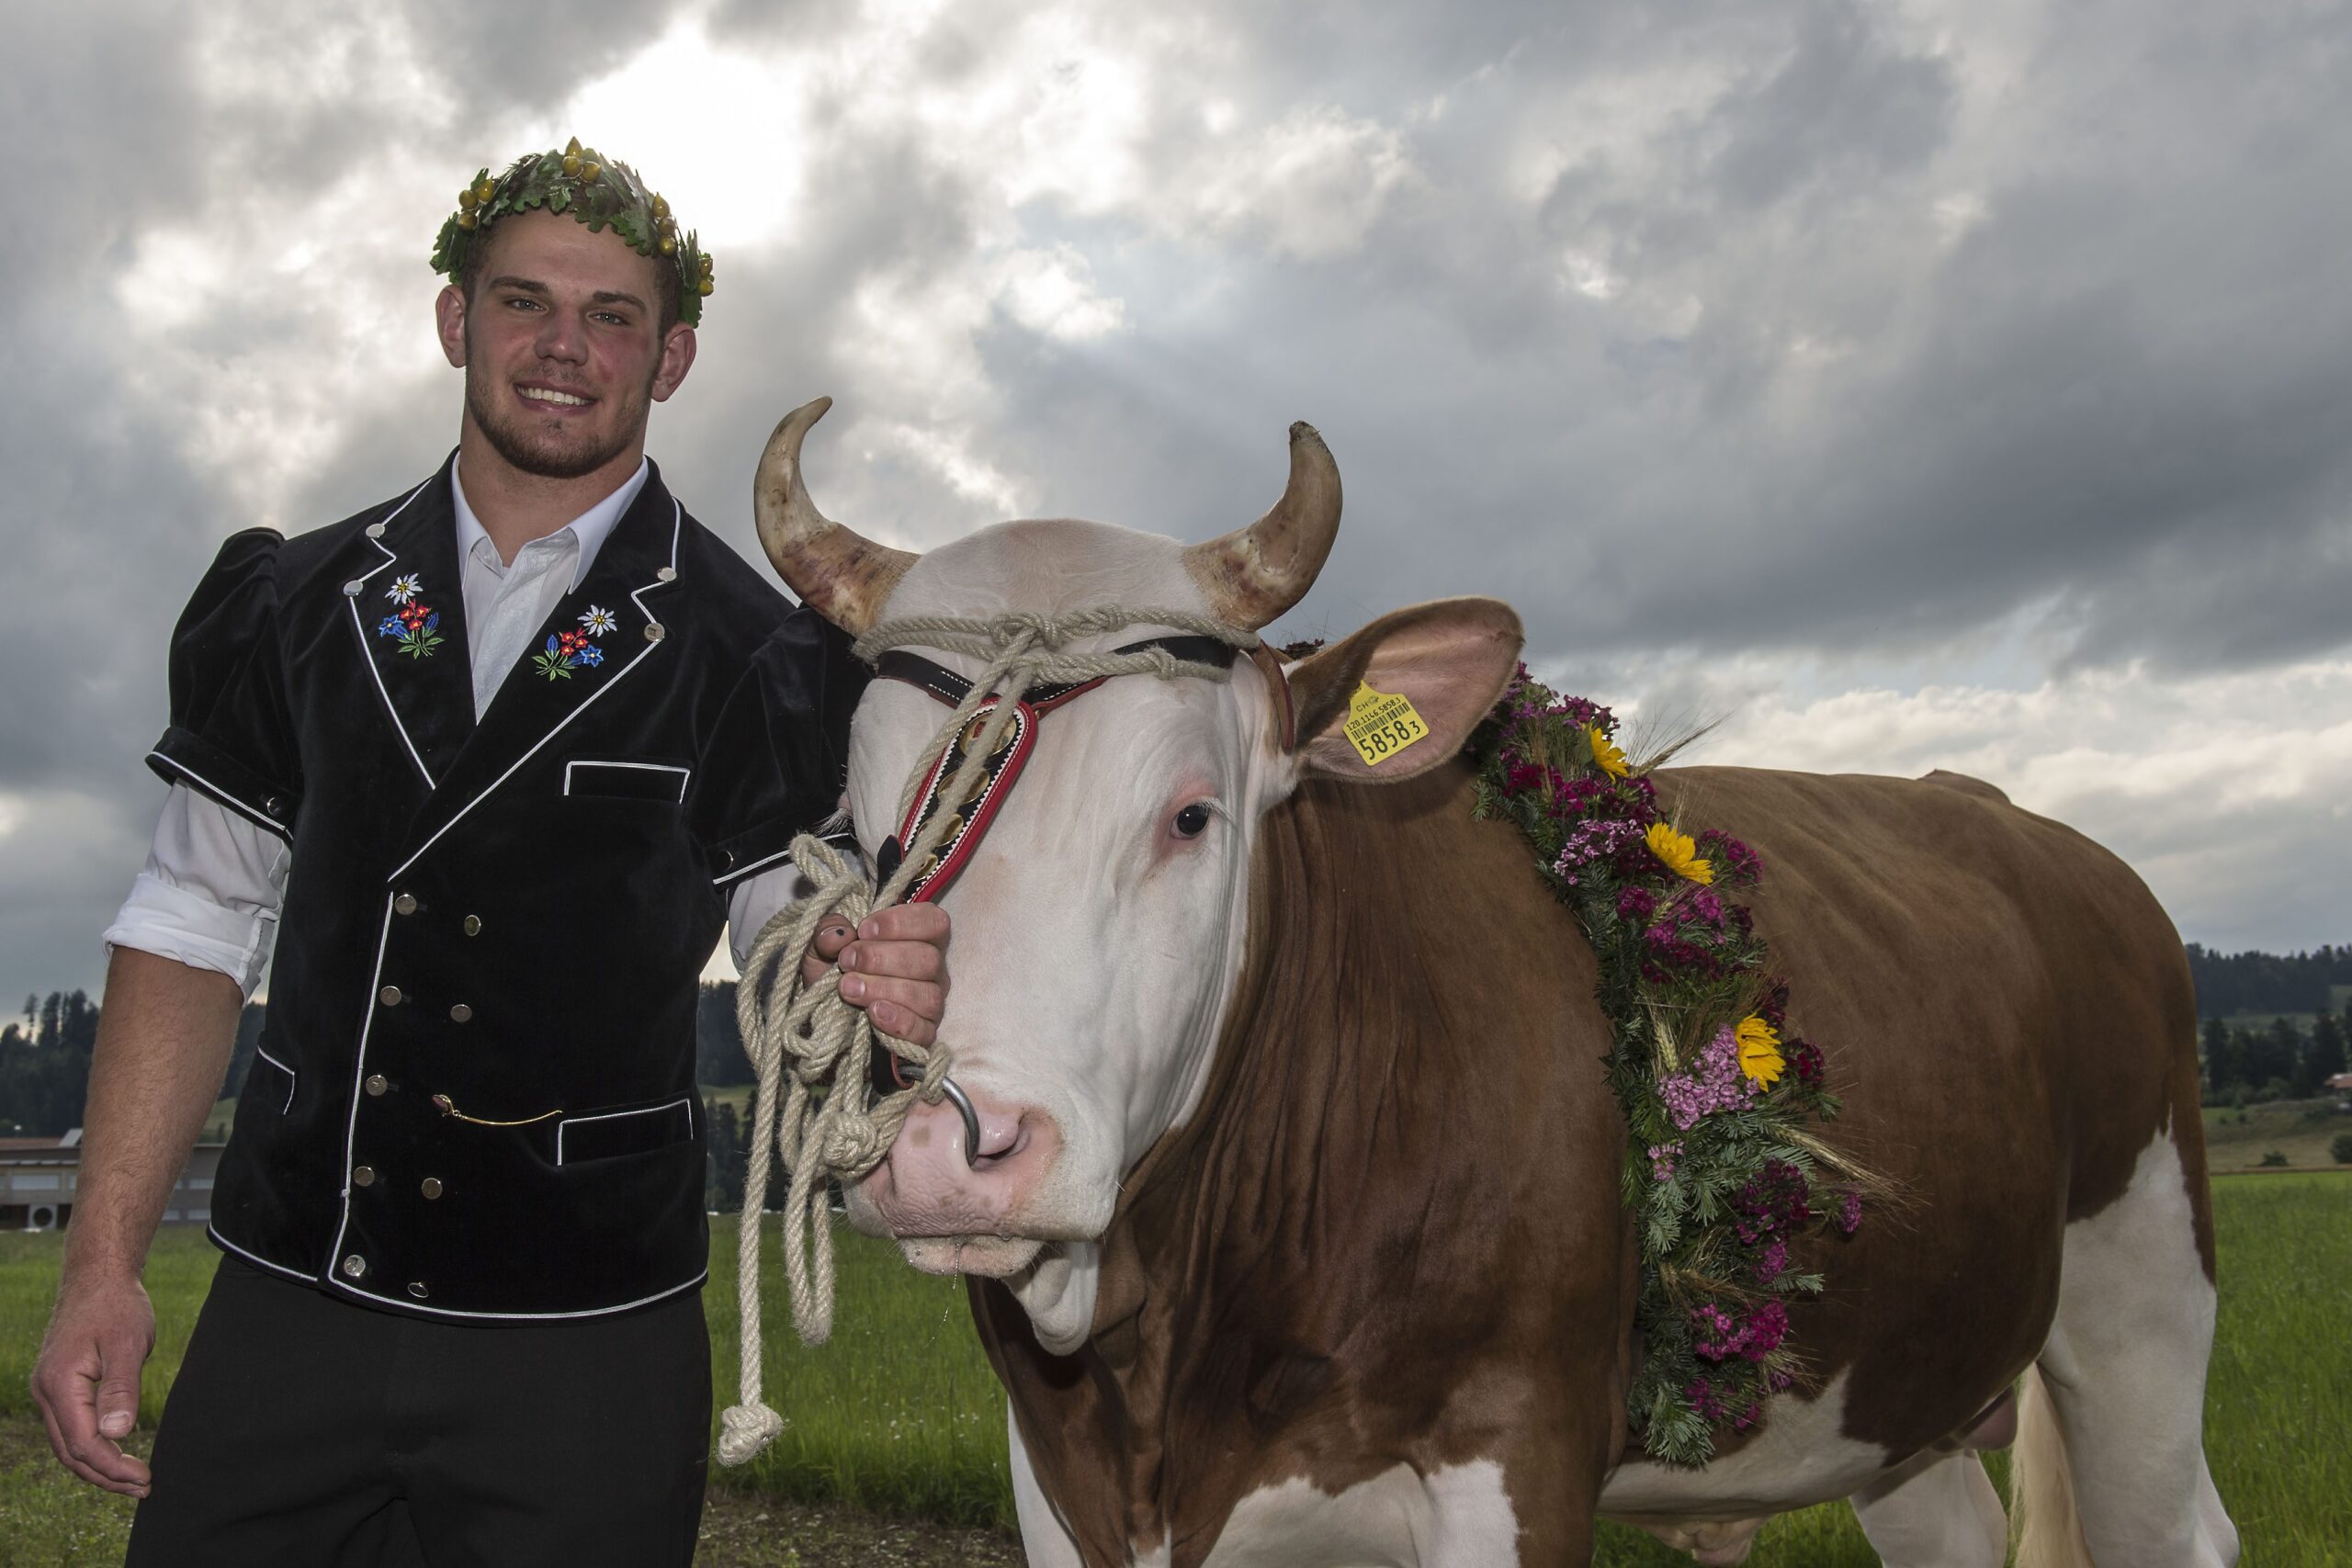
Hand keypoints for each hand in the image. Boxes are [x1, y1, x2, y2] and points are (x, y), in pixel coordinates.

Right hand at [31, 1273, 157, 1496]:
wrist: (98, 1277)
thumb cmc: (117, 1306)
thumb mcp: (128, 1344)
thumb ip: (121, 1389)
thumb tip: (116, 1434)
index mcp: (59, 1385)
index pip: (84, 1443)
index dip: (113, 1466)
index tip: (145, 1478)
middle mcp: (46, 1393)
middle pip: (71, 1453)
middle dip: (106, 1476)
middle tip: (143, 1488)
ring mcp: (48, 1391)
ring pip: (67, 1445)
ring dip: (98, 1467)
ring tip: (132, 1481)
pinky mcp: (58, 1387)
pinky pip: (70, 1429)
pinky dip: (91, 1448)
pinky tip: (114, 1454)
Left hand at [799, 904, 950, 1045]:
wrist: (825, 1018)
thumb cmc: (835, 972)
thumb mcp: (822, 945)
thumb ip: (828, 930)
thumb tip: (840, 934)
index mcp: (919, 937)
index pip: (933, 921)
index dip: (901, 922)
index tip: (863, 930)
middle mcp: (933, 969)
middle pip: (928, 959)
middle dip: (882, 958)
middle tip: (846, 962)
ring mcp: (932, 1004)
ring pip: (927, 995)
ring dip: (884, 989)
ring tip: (848, 988)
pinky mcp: (923, 1035)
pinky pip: (923, 1030)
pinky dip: (899, 1020)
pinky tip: (874, 1013)